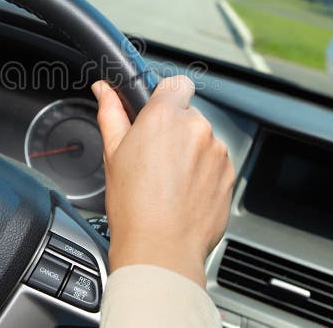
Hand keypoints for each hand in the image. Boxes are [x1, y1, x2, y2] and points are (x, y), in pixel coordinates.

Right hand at [92, 75, 234, 287]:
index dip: (166, 97)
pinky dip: (203, 172)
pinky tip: (183, 192)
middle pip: (188, 115)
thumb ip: (111, 113)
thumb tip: (104, 90)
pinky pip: (215, 162)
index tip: (158, 113)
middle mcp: (195, 127)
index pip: (175, 84)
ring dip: (190, 152)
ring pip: (203, 140)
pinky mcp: (229, 173)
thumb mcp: (113, 154)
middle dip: (174, 131)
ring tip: (169, 181)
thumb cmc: (133, 206)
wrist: (161, 248)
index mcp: (163, 116)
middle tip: (154, 159)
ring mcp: (216, 150)